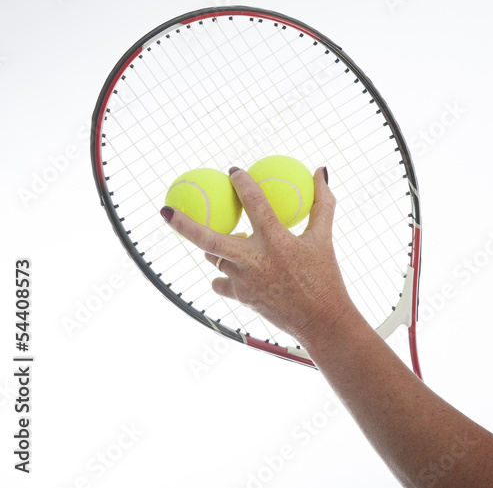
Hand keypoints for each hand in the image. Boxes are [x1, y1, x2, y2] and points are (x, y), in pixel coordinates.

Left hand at [161, 166, 352, 344]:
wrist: (321, 321)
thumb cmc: (326, 277)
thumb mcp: (324, 239)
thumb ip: (322, 204)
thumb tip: (320, 171)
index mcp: (278, 241)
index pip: (255, 203)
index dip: (242, 183)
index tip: (234, 171)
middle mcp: (255, 260)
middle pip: (209, 239)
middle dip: (183, 224)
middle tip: (165, 210)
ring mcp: (244, 281)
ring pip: (215, 257)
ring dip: (215, 245)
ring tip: (224, 236)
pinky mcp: (240, 297)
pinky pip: (221, 281)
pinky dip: (224, 273)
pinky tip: (232, 268)